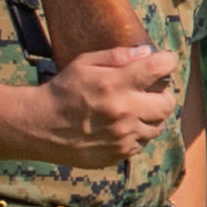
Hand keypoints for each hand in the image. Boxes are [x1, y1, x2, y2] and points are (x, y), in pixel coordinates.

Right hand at [34, 45, 182, 168]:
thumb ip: (117, 56)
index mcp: (115, 84)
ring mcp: (122, 136)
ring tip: (138, 109)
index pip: (158, 69)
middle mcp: (123, 111)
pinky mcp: (118, 153)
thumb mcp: (84, 63)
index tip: (164, 62)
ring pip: (158, 126)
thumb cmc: (62, 90)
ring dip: (152, 116)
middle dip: (164, 94)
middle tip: (154, 91)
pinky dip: (138, 133)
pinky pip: (142, 143)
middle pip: (167, 104)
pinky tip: (123, 126)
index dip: (167, 62)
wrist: (38, 126)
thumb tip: (147, 52)